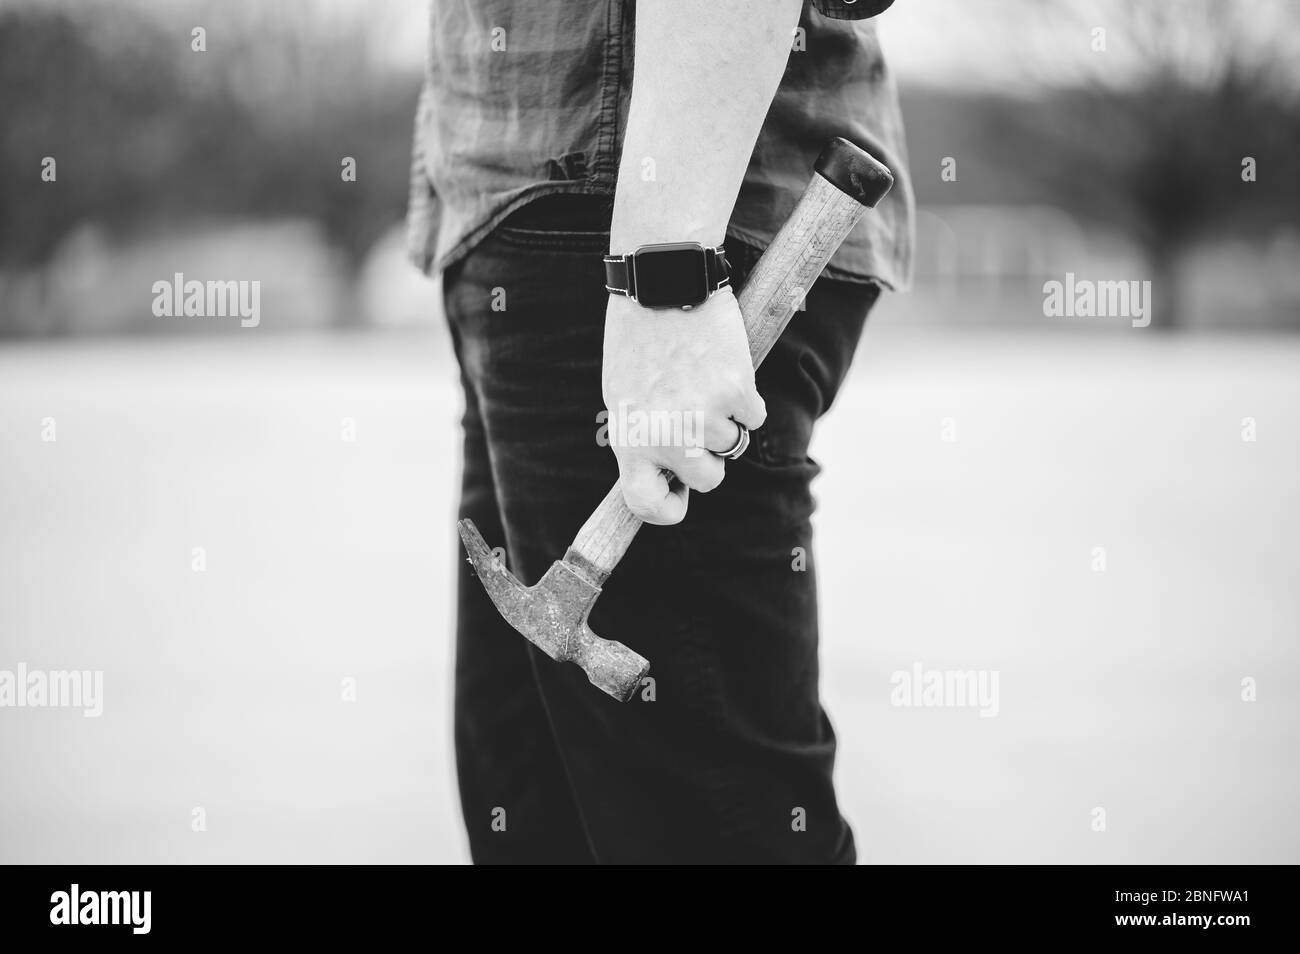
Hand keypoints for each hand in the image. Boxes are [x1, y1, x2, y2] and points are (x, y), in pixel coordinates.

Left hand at [602, 287, 765, 524]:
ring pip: (733, 445)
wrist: (662, 283)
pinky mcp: (736, 391)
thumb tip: (666, 476)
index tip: (679, 495)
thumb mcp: (623, 394)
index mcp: (629, 438)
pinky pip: (755, 415)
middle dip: (709, 456)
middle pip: (708, 480)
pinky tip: (723, 366)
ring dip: (726, 419)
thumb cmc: (638, 338)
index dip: (666, 509)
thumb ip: (642, 437)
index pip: (645, 503)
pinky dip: (746, 395)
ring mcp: (703, 416)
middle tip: (696, 419)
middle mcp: (665, 435)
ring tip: (702, 380)